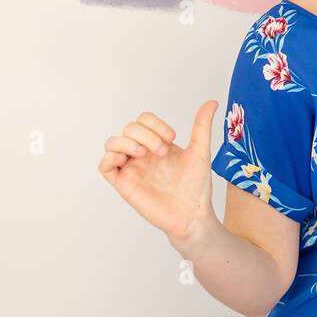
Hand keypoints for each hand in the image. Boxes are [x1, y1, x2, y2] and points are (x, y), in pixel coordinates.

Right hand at [98, 100, 219, 243]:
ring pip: (112, 142)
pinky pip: (104, 165)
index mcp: (157, 144)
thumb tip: (212, 102)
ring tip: (143, 153)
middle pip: (129, 128)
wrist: (192, 214)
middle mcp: (142, 154)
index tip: (171, 138)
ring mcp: (131, 168)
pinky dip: (110, 157)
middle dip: (146, 134)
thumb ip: (201, 126)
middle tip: (162, 152)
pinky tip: (127, 159)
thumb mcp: (200, 151)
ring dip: (127, 142)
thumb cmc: (196, 187)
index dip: (155, 124)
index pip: (143, 120)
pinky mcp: (123, 183)